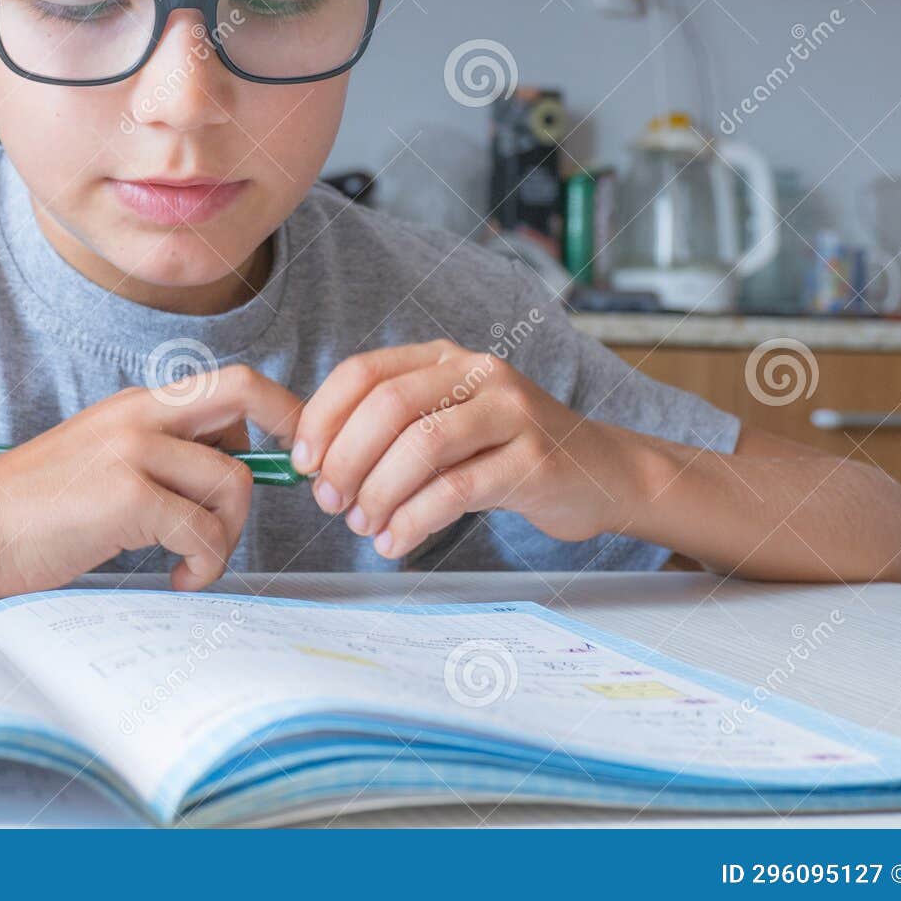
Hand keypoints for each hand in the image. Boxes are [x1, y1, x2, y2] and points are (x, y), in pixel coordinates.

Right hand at [0, 365, 301, 594]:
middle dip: (289, 429)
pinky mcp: (127, 496)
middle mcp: (140, 415)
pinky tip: (180, 578)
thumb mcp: (100, 462)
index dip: (279, 407)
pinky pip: (203, 531)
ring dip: (230, 534)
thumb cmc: (30, 511)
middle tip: (301, 478)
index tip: (298, 447)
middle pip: (244, 391)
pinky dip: (204, 563)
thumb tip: (223, 480)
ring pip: (233, 481)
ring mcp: (133, 451)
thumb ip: (156, 459)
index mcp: (137, 407)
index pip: (230, 381)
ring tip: (196, 561)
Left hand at [292, 340, 638, 557]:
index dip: (322, 418)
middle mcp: (477, 373)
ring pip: (422, 446)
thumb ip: (387, 430)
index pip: (364, 372)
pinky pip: (457, 489)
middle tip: (330, 502)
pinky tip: (397, 542)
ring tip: (365, 527)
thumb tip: (308, 457)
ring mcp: (510, 413)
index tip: (302, 463)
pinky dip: (415, 521)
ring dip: (379, 494)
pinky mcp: (533, 461)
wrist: (598, 472)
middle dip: (346, 460)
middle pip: (388, 406)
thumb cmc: (504, 453)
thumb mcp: (446, 423)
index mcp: (443, 358)